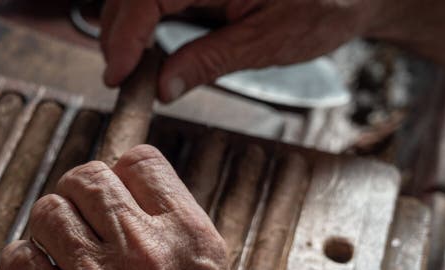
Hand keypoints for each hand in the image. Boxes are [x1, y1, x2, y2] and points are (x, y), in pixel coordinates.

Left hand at [0, 145, 282, 269]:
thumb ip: (172, 247)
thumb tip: (130, 221)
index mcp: (192, 236)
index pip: (140, 162)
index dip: (120, 174)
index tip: (114, 195)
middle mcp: (145, 249)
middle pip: (86, 178)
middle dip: (79, 195)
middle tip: (81, 224)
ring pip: (47, 212)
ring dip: (49, 230)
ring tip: (61, 255)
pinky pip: (20, 263)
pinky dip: (25, 264)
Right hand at [100, 0, 380, 101]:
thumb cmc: (327, 4)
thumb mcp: (267, 42)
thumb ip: (209, 60)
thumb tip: (164, 86)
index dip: (125, 35)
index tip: (117, 75)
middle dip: (119, 30)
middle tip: (119, 76)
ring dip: (128, 21)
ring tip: (130, 63)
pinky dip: (148, 12)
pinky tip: (149, 41)